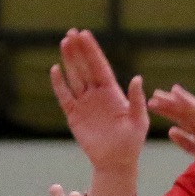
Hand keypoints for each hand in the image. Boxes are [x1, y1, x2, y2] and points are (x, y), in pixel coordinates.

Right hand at [54, 29, 147, 173]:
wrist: (116, 162)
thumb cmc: (132, 142)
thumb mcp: (139, 121)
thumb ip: (136, 100)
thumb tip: (137, 78)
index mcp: (112, 93)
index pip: (100, 66)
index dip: (92, 50)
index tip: (85, 34)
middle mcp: (97, 94)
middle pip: (85, 67)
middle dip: (78, 50)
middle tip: (71, 32)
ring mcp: (84, 104)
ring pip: (74, 77)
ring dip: (69, 61)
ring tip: (64, 42)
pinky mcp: (74, 115)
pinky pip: (64, 96)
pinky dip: (59, 84)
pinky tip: (55, 69)